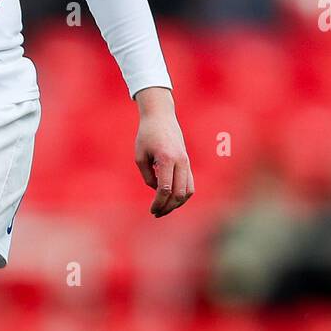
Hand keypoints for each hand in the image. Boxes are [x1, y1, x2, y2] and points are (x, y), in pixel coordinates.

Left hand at [133, 87, 194, 216]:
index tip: (152, 210)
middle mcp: (181, 161)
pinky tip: (171, 199)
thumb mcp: (140, 156)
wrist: (161, 117)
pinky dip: (182, 195)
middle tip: (156, 213)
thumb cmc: (146, 135)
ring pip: (188, 191)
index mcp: (167, 159)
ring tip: (164, 209)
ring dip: (177, 203)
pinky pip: (190, 184)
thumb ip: (148, 176)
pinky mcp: (187, 162)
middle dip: (168, 207)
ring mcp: (186, 162)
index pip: (165, 189)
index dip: (159, 203)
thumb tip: (157, 190)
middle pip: (179, 193)